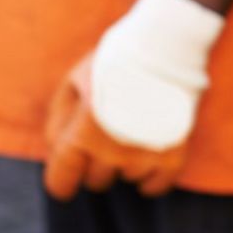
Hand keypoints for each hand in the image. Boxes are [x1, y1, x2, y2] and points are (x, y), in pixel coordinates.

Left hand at [44, 0, 222, 199]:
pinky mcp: (174, 153)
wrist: (165, 47)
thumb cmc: (114, 61)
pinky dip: (151, 179)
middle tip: (107, 139)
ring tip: (133, 134)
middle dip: (95, 164)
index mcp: (82, 135)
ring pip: (128, 179)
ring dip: (126, 163)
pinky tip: (149, 162)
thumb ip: (59, 120)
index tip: (67, 181)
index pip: (62, 180)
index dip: (62, 183)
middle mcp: (112, 152)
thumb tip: (58, 149)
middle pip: (97, 181)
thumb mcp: (73, 81)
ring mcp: (145, 155)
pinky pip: (158, 185)